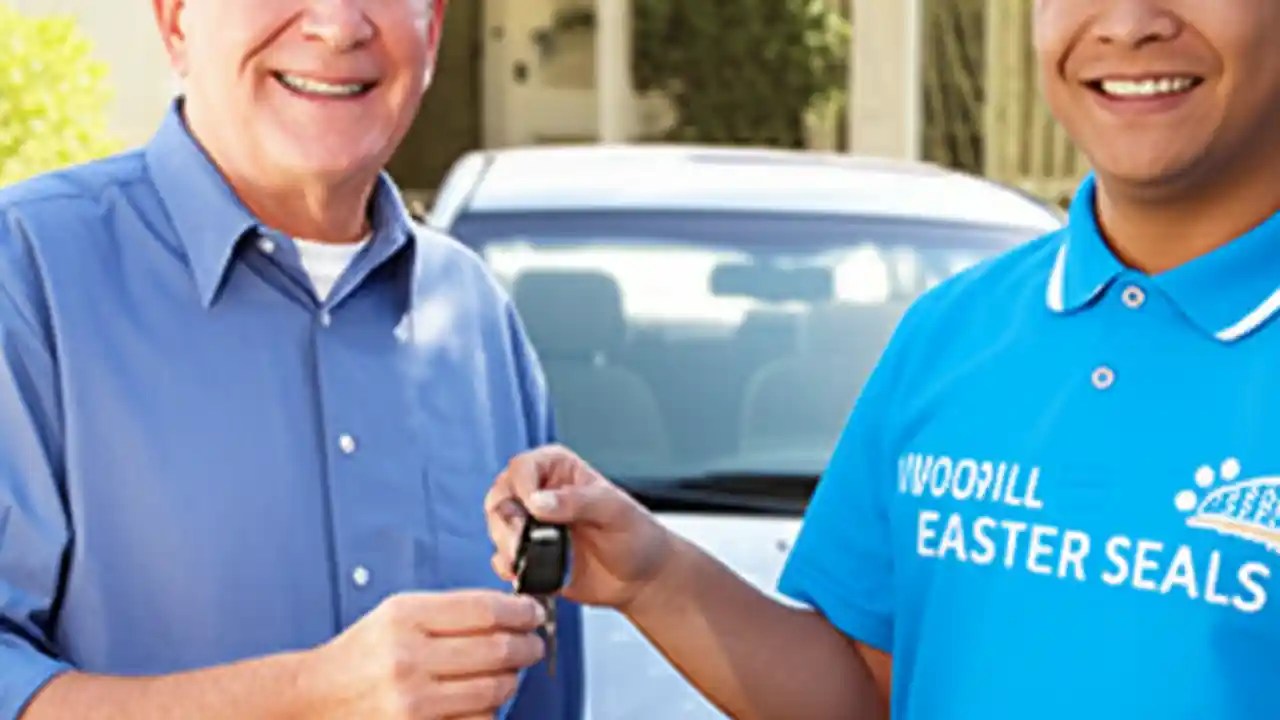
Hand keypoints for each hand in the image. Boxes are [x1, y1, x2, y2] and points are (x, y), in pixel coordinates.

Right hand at [302, 590, 546, 718]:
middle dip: (528, 646)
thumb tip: (510, 612)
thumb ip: (451, 611)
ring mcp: (413, 702)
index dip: (521, 612)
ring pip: (495, 690)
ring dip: (513, 679)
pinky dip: (491, 710)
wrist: (314, 698)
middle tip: (534, 643)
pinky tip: (486, 699)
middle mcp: (408, 659)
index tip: (533, 614)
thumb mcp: (397, 613)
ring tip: (512, 671)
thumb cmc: (361, 655)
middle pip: (498, 650)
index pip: (486, 610)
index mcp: (405, 617)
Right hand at [484, 444, 675, 610]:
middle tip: (520, 540)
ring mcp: (532, 526)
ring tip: (525, 560)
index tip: (535, 508)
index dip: (522, 486)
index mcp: (558, 470)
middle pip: (500, 497)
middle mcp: (539, 494)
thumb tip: (538, 502)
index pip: (522, 467)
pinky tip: (524, 574)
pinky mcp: (529, 556)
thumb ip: (578, 501)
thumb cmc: (636, 534)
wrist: (642, 578)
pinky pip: (503, 559)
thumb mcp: (615, 510)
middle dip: (505, 521)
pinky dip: (507, 567)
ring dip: (505, 545)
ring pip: (497, 528)